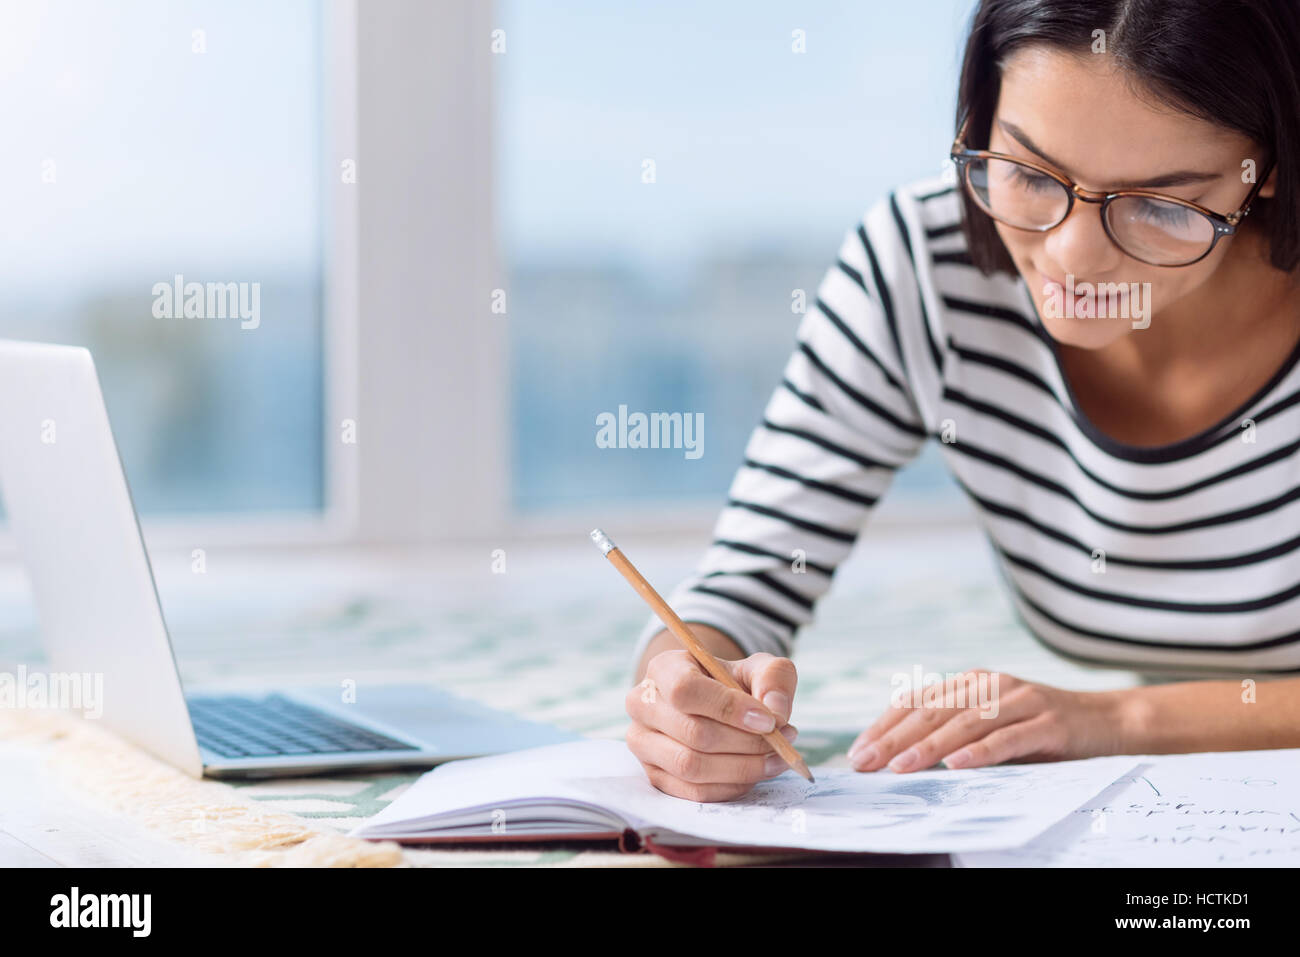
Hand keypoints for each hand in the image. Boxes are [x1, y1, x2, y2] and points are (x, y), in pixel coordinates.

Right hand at [626, 649, 798, 801]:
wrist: (715, 705)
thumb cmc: (734, 684)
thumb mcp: (759, 669)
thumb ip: (774, 679)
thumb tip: (775, 711)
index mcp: (663, 669)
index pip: (686, 690)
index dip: (729, 708)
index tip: (769, 720)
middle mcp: (642, 704)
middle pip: (693, 733)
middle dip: (746, 743)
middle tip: (782, 742)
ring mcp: (643, 743)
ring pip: (691, 766)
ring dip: (742, 767)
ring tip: (775, 758)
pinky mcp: (653, 775)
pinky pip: (693, 791)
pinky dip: (731, 787)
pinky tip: (755, 772)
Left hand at [847, 669, 1125, 772]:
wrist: (1106, 722)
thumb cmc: (1038, 731)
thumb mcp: (991, 728)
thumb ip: (955, 735)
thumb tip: (898, 760)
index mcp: (972, 683)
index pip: (917, 702)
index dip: (884, 725)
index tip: (858, 752)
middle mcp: (992, 686)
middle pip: (933, 711)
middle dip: (893, 738)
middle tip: (864, 762)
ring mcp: (1021, 701)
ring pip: (964, 723)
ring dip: (928, 746)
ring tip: (898, 766)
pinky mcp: (1047, 723)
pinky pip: (1008, 738)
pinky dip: (980, 752)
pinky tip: (955, 765)